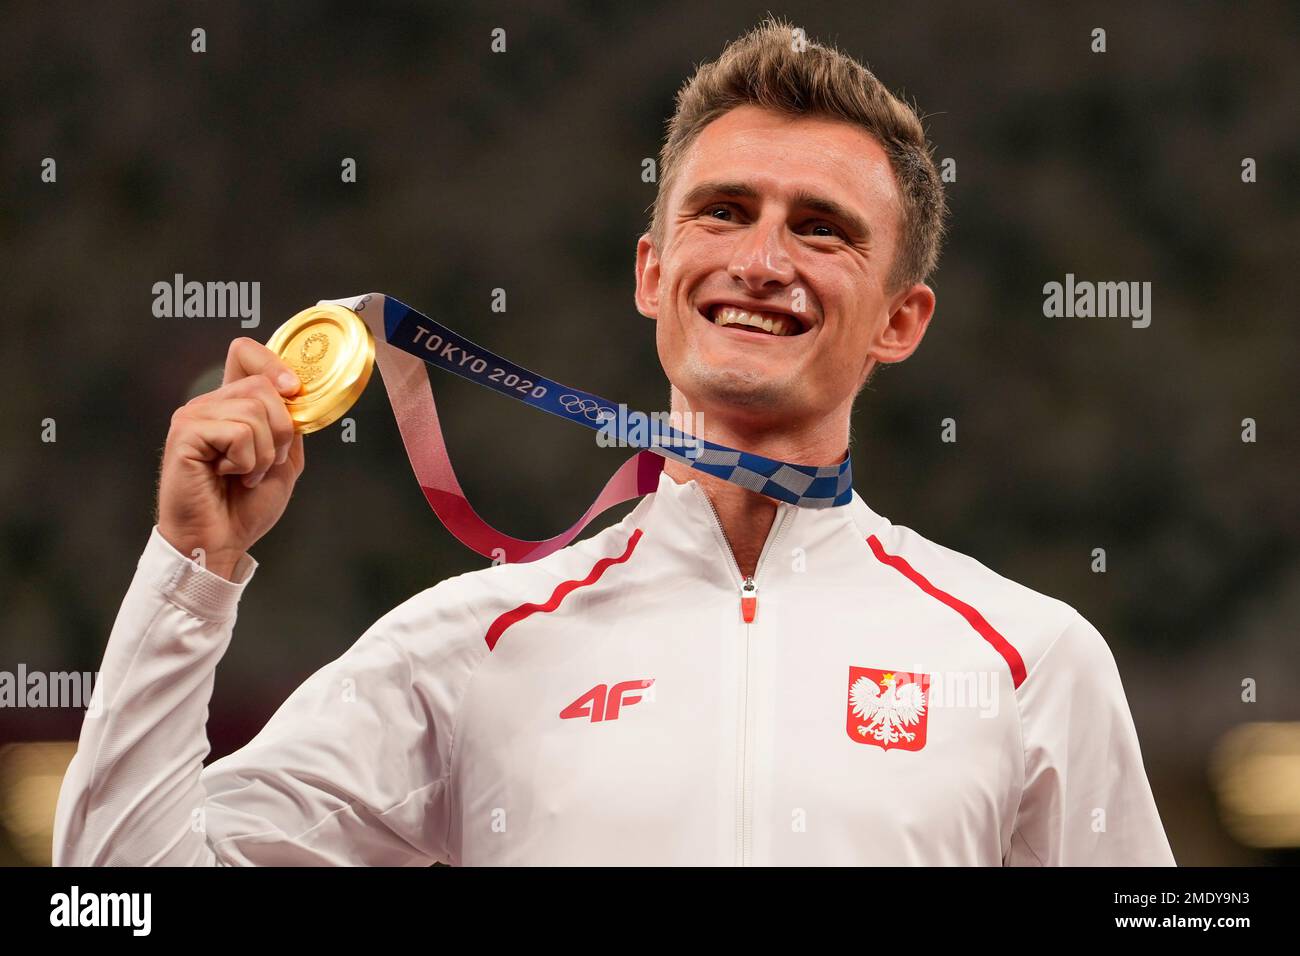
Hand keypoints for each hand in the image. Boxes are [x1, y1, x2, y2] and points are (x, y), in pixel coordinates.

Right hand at [157, 337, 304, 579]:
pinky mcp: (184, 434)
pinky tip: (228, 476)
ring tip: (244, 474)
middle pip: (263, 385)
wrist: (220, 541)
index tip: (294, 390)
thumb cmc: (245, 505)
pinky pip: (238, 432)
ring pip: (255, 410)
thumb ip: (289, 424)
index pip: (244, 352)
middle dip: (280, 430)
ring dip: (264, 453)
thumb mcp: (284, 458)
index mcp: (230, 404)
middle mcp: (209, 403)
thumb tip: (297, 394)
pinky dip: (246, 461)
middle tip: (264, 463)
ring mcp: (193, 416)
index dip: (274, 363)